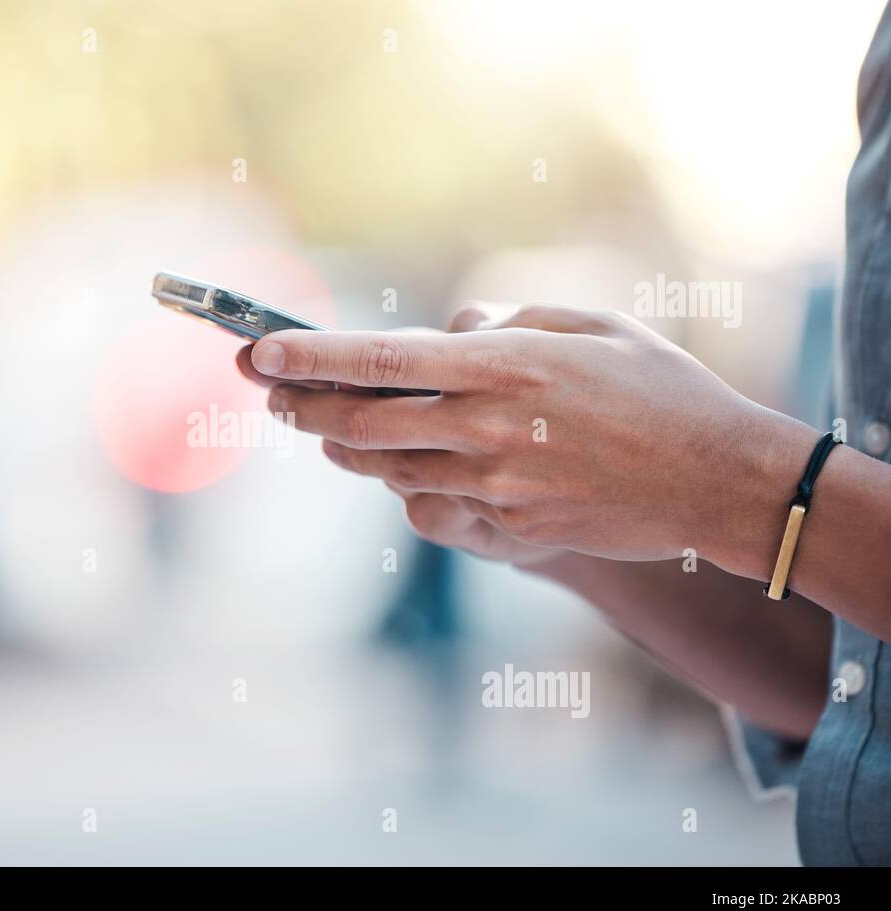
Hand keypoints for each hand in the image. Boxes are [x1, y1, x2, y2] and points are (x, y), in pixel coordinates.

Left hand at [248, 303, 818, 576]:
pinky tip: (402, 465)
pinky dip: (408, 481)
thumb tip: (446, 331)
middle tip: (271, 395)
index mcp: (504, 367)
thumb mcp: (589, 323)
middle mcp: (487, 428)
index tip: (259, 354)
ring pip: (388, 468)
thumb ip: (506, 322)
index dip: (311, 359)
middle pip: (364, 423)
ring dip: (346, 447)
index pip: (381, 361)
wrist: (714, 481)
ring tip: (323, 427)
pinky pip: (434, 503)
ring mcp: (494, 486)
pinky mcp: (506, 525)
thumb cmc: (657, 389)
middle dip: (305, 407)